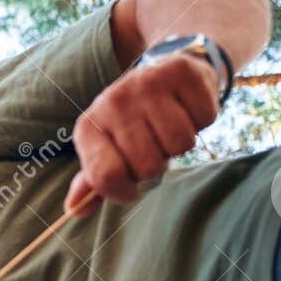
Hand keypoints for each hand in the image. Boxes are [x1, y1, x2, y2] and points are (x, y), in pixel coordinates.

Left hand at [64, 51, 219, 215]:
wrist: (162, 72)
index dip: (125, 191)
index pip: (106, 176)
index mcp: (88, 127)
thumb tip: (75, 209)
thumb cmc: (133, 122)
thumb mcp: (107, 148)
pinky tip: (186, 108)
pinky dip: (202, 120)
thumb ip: (94, 179)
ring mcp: (146, 84)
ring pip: (180, 144)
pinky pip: (205, 119)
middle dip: (157, 164)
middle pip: (148, 166)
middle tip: (154, 145)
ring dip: (181, 143)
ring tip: (169, 126)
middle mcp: (112, 102)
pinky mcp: (180, 71)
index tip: (132, 185)